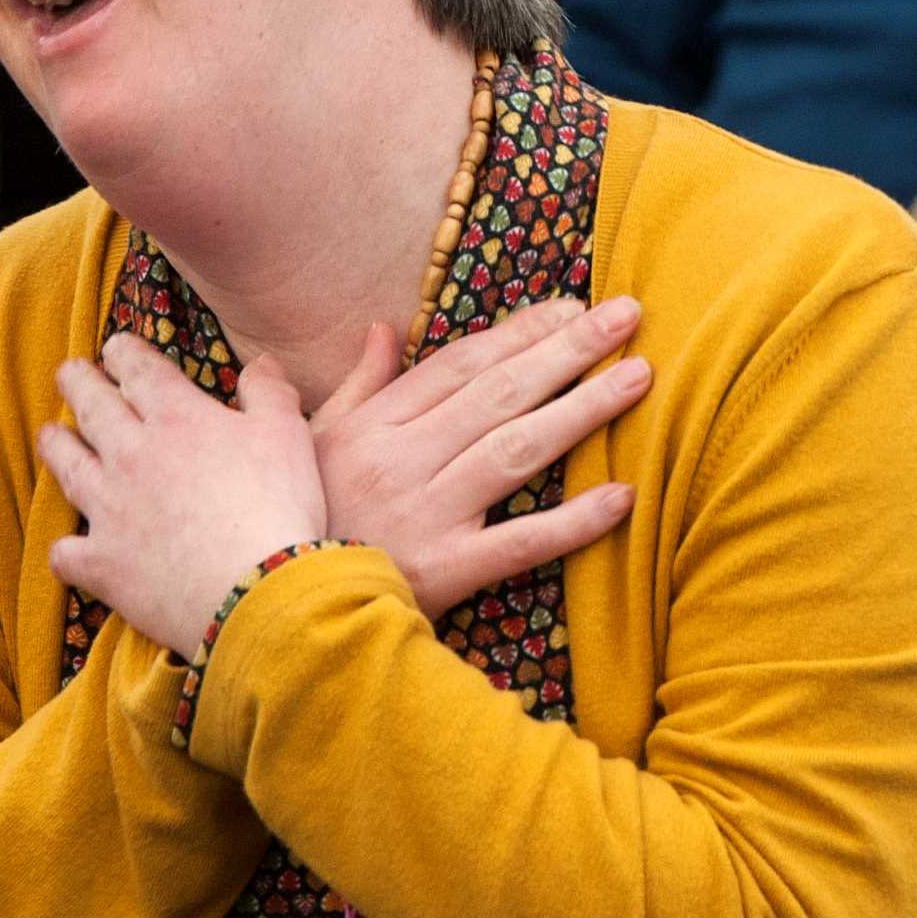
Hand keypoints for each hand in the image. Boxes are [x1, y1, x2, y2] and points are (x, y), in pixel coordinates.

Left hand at [42, 338, 332, 658]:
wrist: (256, 591)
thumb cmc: (279, 508)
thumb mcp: (288, 433)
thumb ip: (269, 391)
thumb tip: (261, 362)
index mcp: (176, 417)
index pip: (137, 368)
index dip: (123, 352)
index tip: (117, 347)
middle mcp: (131, 454)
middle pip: (91, 404)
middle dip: (77, 382)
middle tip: (69, 371)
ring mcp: (110, 509)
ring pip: (66, 466)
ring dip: (55, 445)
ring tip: (50, 434)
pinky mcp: (103, 563)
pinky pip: (65, 552)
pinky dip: (65, 550)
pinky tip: (68, 548)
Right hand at [305, 296, 644, 620]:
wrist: (279, 609)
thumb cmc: (304, 522)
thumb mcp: (311, 444)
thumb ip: (357, 387)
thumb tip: (384, 329)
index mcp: (374, 426)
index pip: (460, 365)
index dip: (519, 332)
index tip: (572, 308)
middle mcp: (401, 461)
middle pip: (499, 394)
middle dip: (567, 350)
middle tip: (625, 317)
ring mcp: (425, 515)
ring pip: (516, 451)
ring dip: (583, 410)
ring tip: (637, 378)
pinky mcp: (445, 572)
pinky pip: (519, 543)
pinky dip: (574, 521)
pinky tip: (622, 495)